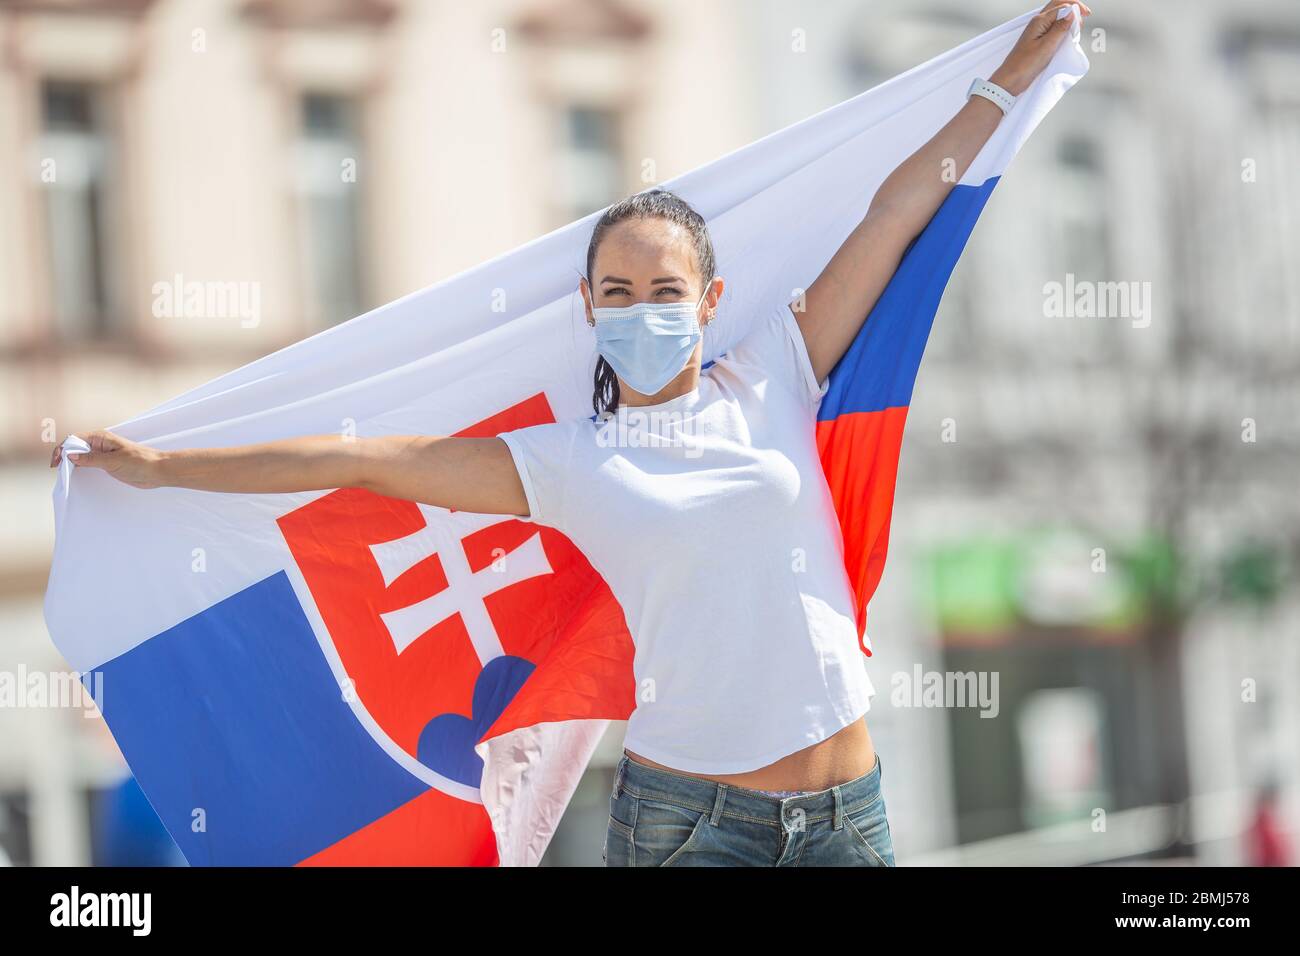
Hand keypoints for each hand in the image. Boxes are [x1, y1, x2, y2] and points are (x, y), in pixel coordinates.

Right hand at [50, 429, 166, 488]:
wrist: (158, 471)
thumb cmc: (140, 462)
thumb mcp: (113, 461)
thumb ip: (91, 459)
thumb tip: (70, 456)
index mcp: (101, 437)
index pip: (74, 439)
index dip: (62, 449)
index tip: (56, 462)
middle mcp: (100, 444)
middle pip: (75, 446)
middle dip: (63, 455)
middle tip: (56, 469)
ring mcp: (103, 454)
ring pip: (80, 455)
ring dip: (70, 462)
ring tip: (62, 473)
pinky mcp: (107, 463)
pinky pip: (88, 463)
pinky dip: (79, 467)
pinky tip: (74, 474)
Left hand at [991, 1, 1090, 96]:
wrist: (1010, 81)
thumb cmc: (1025, 65)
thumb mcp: (1047, 46)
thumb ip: (1060, 28)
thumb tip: (1072, 13)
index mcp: (1039, 20)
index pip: (1062, 5)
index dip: (1076, 8)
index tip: (1085, 18)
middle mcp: (1038, 23)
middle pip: (1059, 6)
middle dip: (1073, 10)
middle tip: (1081, 24)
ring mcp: (1037, 31)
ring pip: (1057, 17)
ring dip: (1068, 21)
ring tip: (1075, 31)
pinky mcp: (1038, 41)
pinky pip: (1053, 29)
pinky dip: (1063, 30)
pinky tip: (1067, 38)